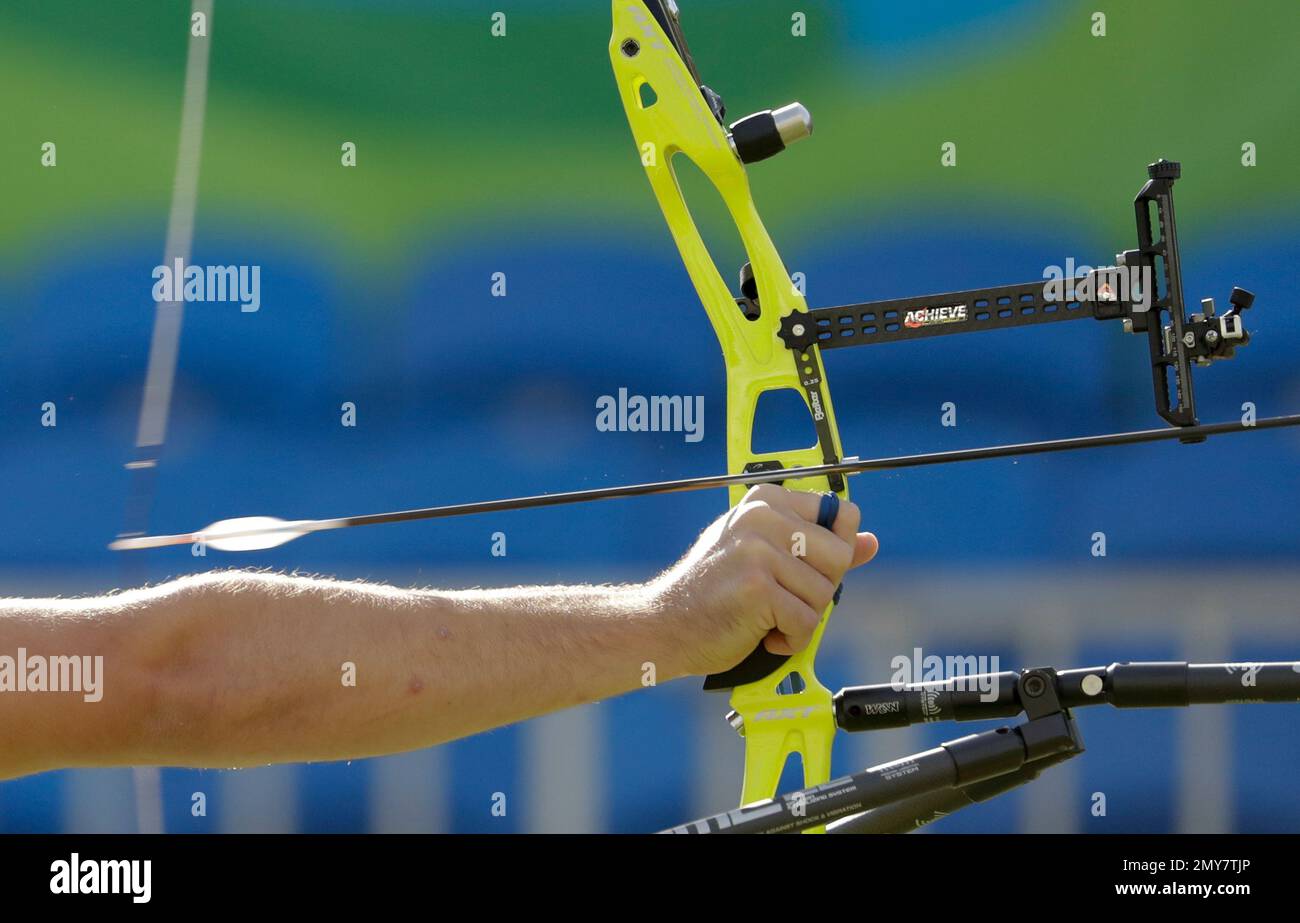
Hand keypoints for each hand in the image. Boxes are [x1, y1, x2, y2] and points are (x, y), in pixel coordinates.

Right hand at [646, 484, 877, 678]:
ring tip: (765, 615)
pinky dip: (790, 640)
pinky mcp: (757, 588)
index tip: (802, 569)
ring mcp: (758, 551)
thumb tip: (870, 542)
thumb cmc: (716, 592)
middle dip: (818, 589)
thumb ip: (817, 547)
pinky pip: (806, 622)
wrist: (666, 624)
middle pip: (839, 556)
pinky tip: (762, 633)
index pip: (840, 515)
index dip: (832, 552)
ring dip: (800, 618)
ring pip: (824, 593)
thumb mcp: (764, 555)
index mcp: (766, 501)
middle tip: (781, 598)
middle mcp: (762, 517)